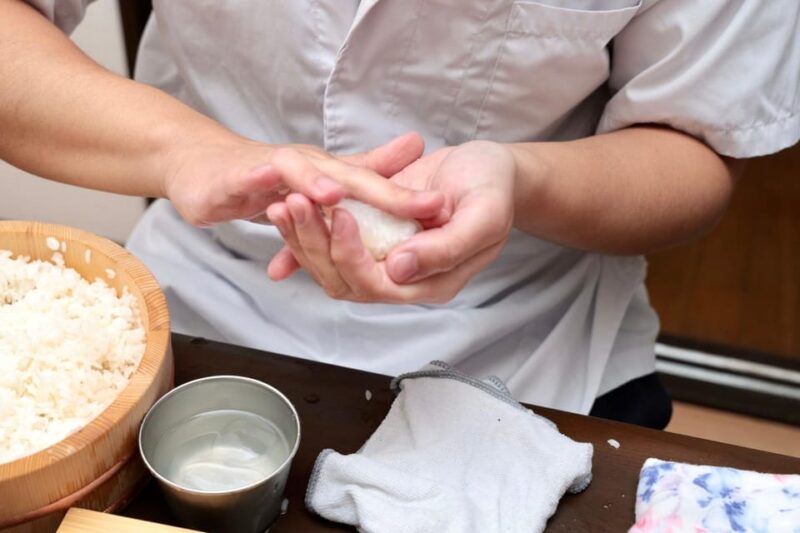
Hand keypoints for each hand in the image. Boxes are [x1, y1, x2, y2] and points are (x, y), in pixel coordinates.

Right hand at [162, 132, 443, 226]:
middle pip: (347, 179)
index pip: (373, 188)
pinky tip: (268, 185)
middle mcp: (307, 167)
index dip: (406, 198)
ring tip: (337, 197)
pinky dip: (256, 180)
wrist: (206, 169)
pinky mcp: (234, 179)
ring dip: (316, 184)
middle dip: (383, 193)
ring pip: (297, 176)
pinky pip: (247, 180)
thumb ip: (368, 168)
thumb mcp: (325, 176)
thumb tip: (415, 146)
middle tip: (419, 205)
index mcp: (330, 173)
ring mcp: (270, 170)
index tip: (441, 208)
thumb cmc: (269, 177)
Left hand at [267, 140, 515, 303]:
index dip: (352, 256)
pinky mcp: (372, 238)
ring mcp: (385, 259)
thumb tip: (400, 269)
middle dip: (315, 245)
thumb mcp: (484, 213)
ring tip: (284, 203)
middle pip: (346, 281)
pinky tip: (284, 215)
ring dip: (303, 239)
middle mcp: (404, 278)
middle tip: (295, 202)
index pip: (379, 286)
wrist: (488, 169)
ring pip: (332, 267)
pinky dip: (304, 235)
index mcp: (433, 281)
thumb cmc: (493, 187)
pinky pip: (331, 247)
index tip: (340, 214)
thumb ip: (447, 247)